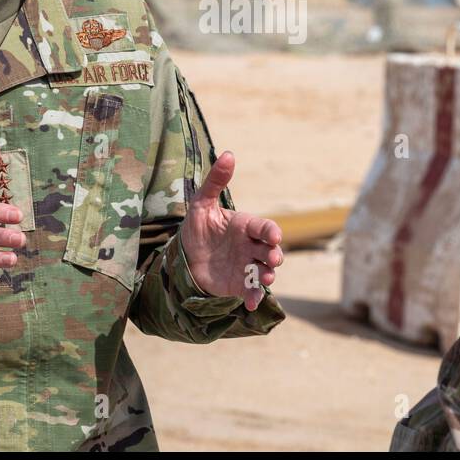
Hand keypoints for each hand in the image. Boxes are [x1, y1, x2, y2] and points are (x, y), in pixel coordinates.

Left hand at [179, 151, 284, 309]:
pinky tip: (251, 305)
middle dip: (274, 254)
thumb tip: (228, 154)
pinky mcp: (240, 285)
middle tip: (273, 259)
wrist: (184, 258)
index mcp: (246, 226)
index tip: (274, 236)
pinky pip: (252, 291)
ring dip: (269, 275)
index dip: (271, 231)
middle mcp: (251, 246)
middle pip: (270, 250)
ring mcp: (248, 266)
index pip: (264, 227)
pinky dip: (255, 297)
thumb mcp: (201, 204)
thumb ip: (215, 181)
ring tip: (267, 278)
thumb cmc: (197, 228)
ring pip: (265, 271)